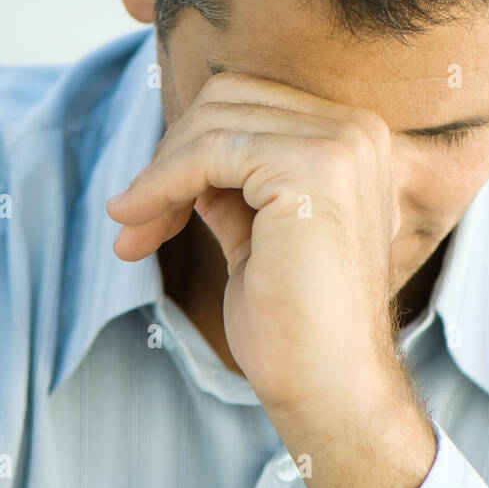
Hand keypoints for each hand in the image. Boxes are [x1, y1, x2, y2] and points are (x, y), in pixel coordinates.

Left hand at [107, 71, 437, 487]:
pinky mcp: (311, 166)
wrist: (332, 389)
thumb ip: (235, 186)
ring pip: (213, 121)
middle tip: (131, 220)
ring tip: (132, 230)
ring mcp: (340, 143)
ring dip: (158, 172)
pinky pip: (210, 150)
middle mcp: (357, 129)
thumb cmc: (296, 326)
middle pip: (228, 98)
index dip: (188, 149)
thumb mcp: (259, 233)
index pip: (249, 104)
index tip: (148, 209)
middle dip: (168, 155)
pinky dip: (162, 182)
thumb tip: (182, 157)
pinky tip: (138, 223)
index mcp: (353, 140)